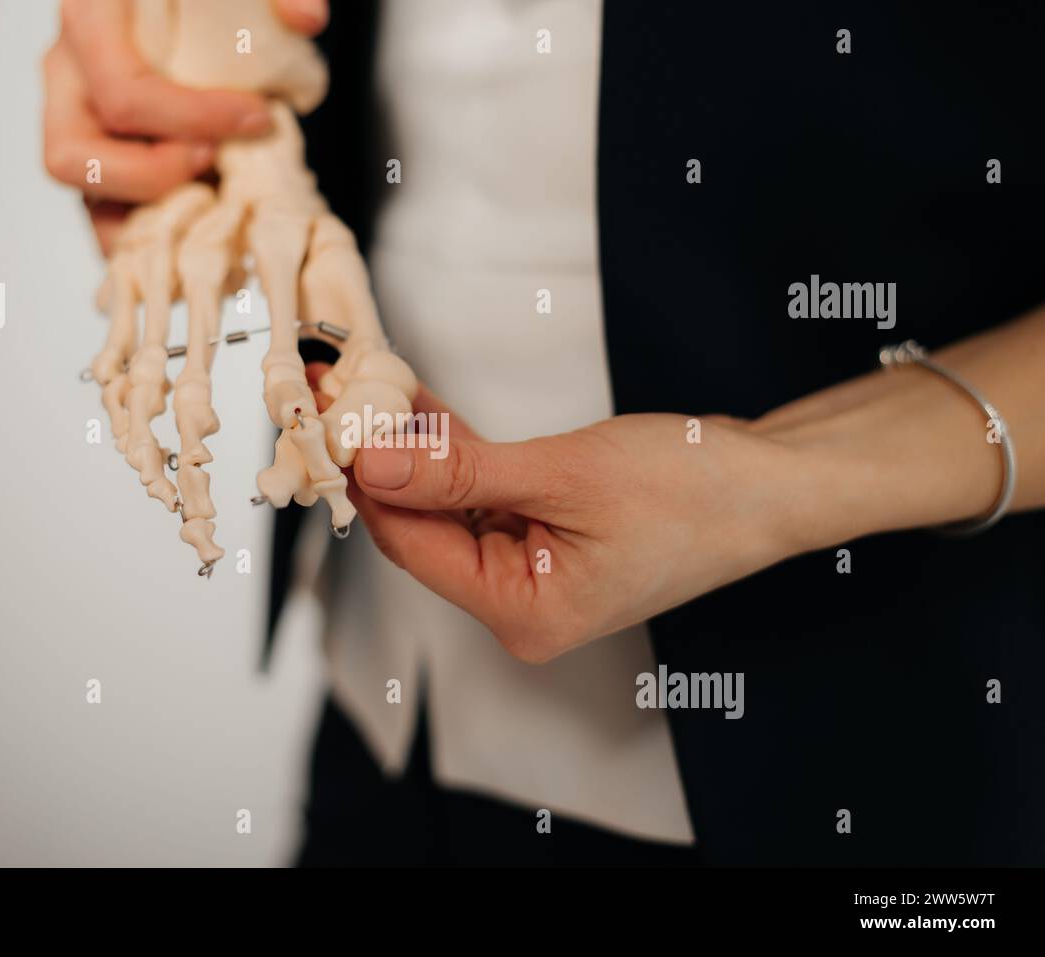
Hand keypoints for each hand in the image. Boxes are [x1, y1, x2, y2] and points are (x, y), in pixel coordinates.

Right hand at [42, 0, 328, 254]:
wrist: (183, 5)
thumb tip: (307, 19)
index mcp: (89, 21)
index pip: (124, 95)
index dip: (195, 119)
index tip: (259, 117)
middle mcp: (67, 79)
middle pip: (73, 160)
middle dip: (157, 177)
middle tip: (218, 161)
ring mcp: (77, 126)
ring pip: (87, 202)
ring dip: (153, 221)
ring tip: (220, 208)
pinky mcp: (101, 162)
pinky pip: (109, 220)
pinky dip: (156, 240)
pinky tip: (212, 236)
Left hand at [346, 387, 811, 663]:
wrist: (771, 483)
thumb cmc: (693, 491)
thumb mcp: (565, 475)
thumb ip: (461, 473)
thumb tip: (373, 464)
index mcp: (524, 613)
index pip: (415, 546)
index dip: (368, 483)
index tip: (332, 420)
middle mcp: (520, 605)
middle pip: (426, 529)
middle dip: (388, 461)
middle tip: (346, 392)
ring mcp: (532, 572)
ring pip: (449, 508)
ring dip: (418, 451)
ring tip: (376, 388)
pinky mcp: (545, 538)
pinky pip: (482, 496)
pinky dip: (456, 454)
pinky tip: (421, 408)